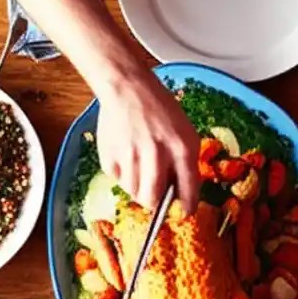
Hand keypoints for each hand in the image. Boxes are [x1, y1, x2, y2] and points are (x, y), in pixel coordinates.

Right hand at [96, 73, 201, 212]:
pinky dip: (122, 174)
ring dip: (138, 186)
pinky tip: (126, 154)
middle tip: (155, 192)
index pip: (188, 189)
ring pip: (134, 193)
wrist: (127, 88)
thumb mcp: (184, 131)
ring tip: (139, 165)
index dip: (187, 205)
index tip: (185, 211)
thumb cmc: (159, 109)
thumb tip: (180, 193)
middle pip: (153, 200)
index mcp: (181, 148)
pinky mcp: (109, 156)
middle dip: (155, 201)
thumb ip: (185, 162)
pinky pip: (117, 180)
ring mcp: (130, 157)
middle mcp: (156, 155)